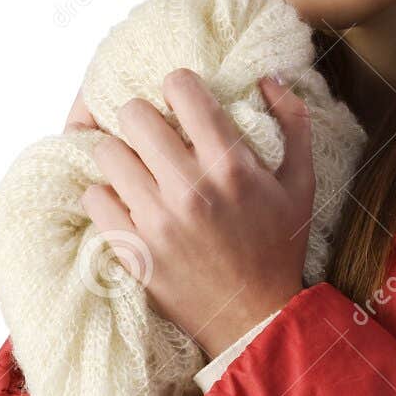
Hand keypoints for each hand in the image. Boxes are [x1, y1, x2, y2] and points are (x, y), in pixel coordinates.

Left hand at [67, 68, 313, 359]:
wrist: (255, 318)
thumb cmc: (279, 247)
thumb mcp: (301, 182)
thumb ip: (293, 122)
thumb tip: (268, 78)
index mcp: (230, 165)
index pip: (180, 89)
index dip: (178, 86)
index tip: (181, 100)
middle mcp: (190, 189)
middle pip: (133, 114)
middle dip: (143, 116)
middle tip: (153, 132)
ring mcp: (156, 221)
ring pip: (107, 152)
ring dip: (121, 153)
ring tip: (137, 164)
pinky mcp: (133, 250)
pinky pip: (94, 198)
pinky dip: (106, 194)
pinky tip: (126, 198)